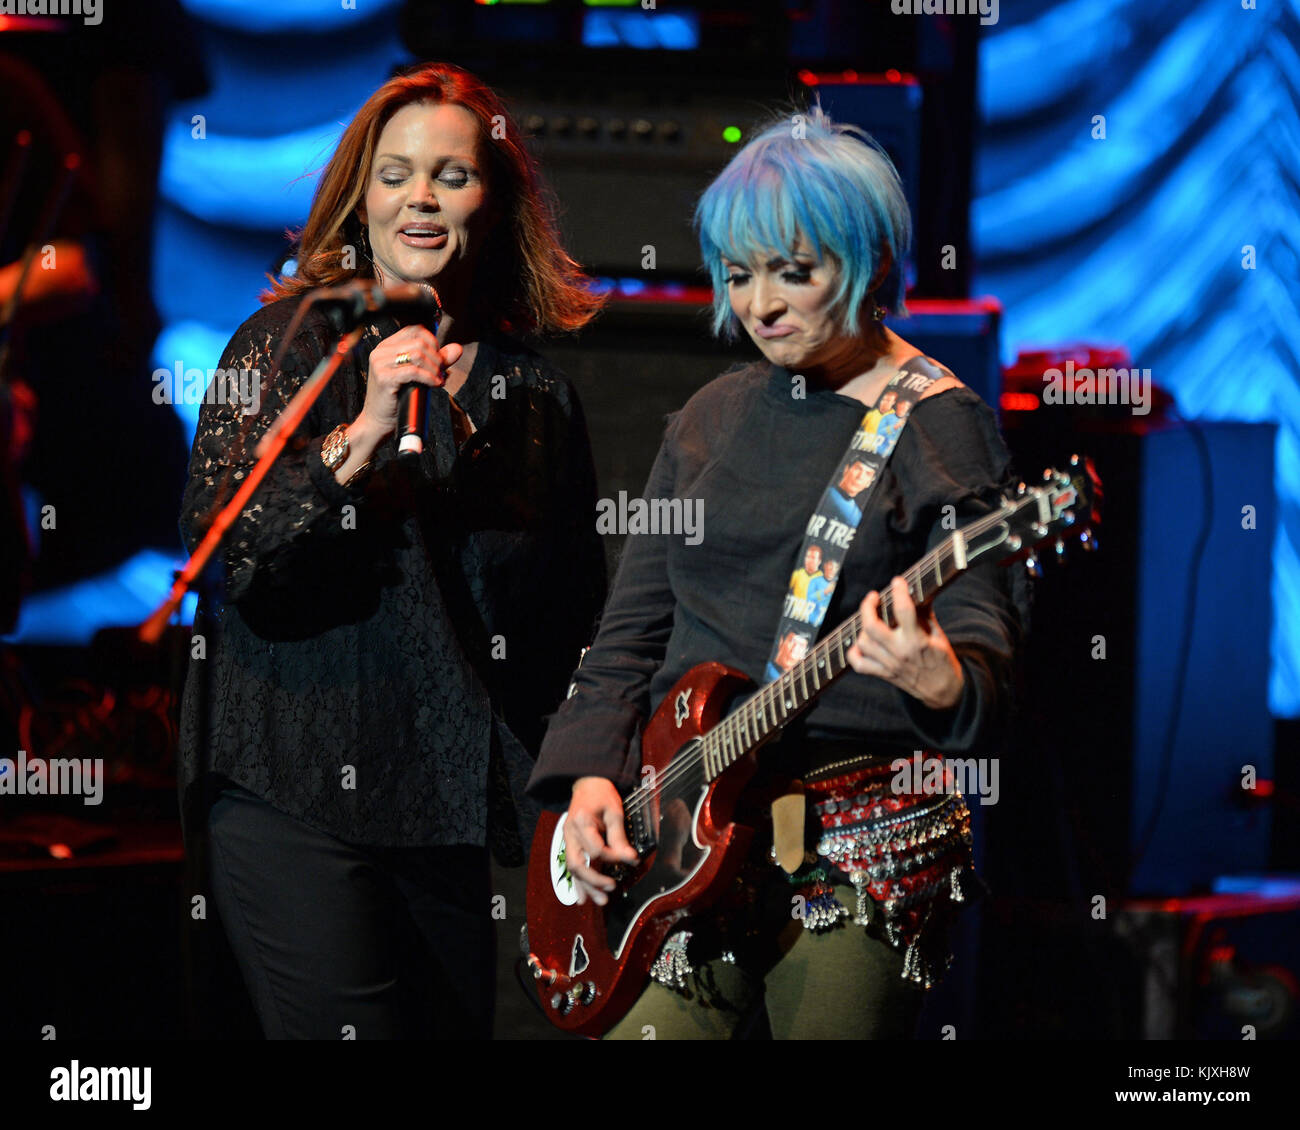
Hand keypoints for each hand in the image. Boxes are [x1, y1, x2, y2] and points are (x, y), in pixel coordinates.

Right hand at [352, 324, 462, 452]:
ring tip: (438, 380)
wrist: (379, 420)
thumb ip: (437, 360)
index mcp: (387, 346)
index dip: (432, 341)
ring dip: (434, 368)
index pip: (415, 330)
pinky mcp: (384, 377)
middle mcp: (381, 351)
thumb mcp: (419, 375)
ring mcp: (380, 363)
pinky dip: (429, 378)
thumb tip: (457, 349)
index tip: (439, 358)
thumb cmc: (397, 398)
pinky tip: (434, 384)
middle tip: (441, 373)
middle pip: (419, 342)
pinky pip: (413, 372)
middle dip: (436, 358)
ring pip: (417, 355)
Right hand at [563, 776, 638, 906]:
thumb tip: (630, 858)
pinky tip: (583, 898)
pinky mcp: (570, 845)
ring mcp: (568, 840)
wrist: (587, 784)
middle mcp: (571, 833)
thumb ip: (619, 836)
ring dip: (587, 887)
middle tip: (612, 887)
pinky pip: (571, 867)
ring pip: (574, 869)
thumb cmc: (601, 795)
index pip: (597, 849)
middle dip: (595, 880)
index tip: (631, 860)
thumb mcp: (614, 811)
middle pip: (579, 864)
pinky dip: (577, 884)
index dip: (614, 857)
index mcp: (582, 822)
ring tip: (601, 900)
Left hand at [847, 576, 964, 709]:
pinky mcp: (883, 674)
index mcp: (917, 640)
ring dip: (863, 627)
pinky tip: (861, 643)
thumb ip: (924, 614)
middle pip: (871, 626)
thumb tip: (915, 591)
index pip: (904, 611)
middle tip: (873, 597)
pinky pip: (859, 664)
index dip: (899, 591)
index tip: (897, 582)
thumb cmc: (942, 660)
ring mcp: (889, 665)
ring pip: (863, 642)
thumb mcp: (938, 635)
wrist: (943, 692)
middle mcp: (900, 652)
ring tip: (870, 619)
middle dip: (868, 607)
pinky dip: (854, 652)